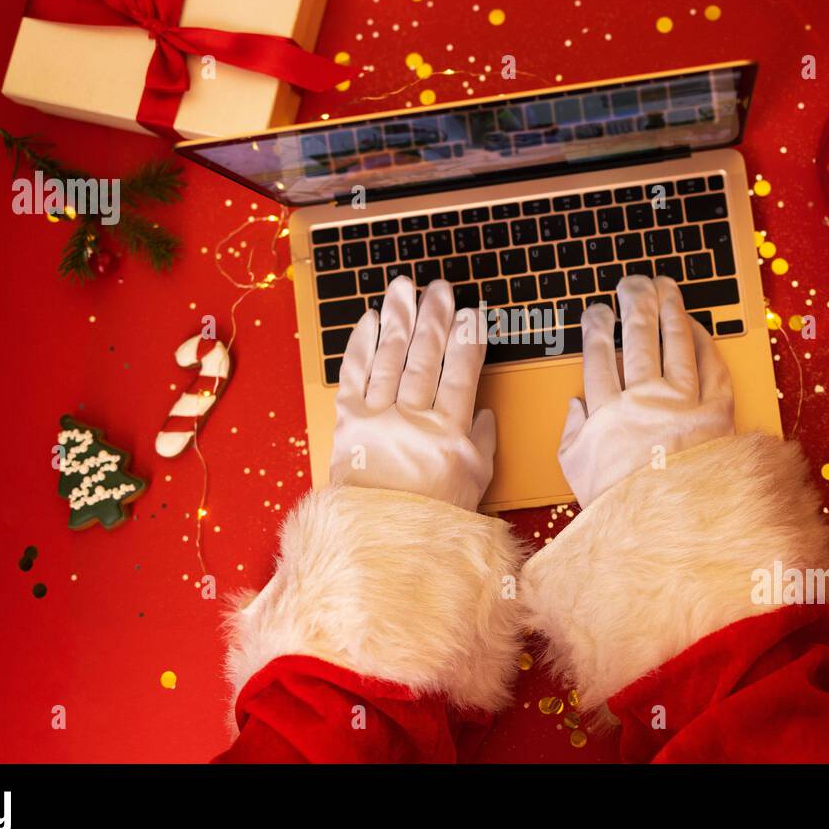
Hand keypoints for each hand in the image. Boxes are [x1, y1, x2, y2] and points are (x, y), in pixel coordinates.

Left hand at [330, 276, 495, 510]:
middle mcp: (411, 421)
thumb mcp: (474, 481)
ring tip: (405, 288)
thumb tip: (479, 409)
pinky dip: (361, 344)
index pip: (460, 374)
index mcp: (447, 435)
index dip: (467, 341)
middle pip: (425, 358)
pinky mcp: (347, 423)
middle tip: (441, 289)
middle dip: (435, 318)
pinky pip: (353, 375)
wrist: (381, 541)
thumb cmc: (433, 517)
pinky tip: (370, 319)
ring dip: (399, 319)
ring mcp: (376, 419)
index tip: (472, 314)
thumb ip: (481, 440)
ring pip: (389, 358)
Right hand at [559, 276, 734, 507]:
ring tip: (666, 287)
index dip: (597, 327)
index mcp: (608, 413)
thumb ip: (572, 433)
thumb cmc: (620, 508)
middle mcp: (645, 401)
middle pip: (637, 339)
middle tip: (632, 283)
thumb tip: (575, 405)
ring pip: (675, 344)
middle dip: (634, 303)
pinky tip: (698, 328)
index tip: (596, 311)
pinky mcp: (717, 416)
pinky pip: (713, 371)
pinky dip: (705, 346)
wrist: (669, 533)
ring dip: (670, 310)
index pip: (599, 357)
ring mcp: (683, 405)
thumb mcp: (577, 473)